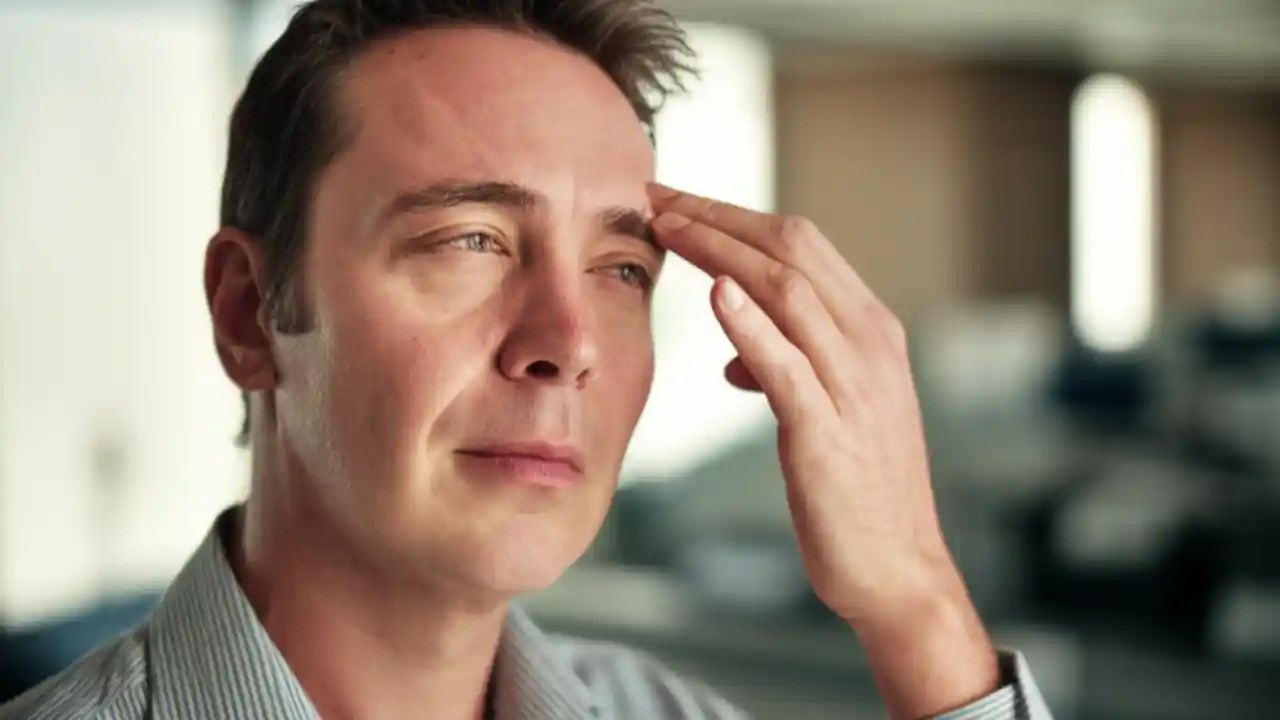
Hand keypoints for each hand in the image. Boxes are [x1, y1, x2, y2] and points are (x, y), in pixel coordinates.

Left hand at [647, 183, 998, 718]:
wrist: (897, 567)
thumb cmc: (856, 489)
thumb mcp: (826, 412)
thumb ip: (787, 367)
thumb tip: (737, 353)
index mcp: (870, 330)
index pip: (800, 244)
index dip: (734, 215)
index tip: (678, 202)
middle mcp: (869, 344)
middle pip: (792, 249)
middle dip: (719, 215)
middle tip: (656, 196)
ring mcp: (853, 385)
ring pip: (787, 292)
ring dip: (722, 251)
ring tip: (668, 226)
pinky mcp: (827, 433)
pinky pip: (788, 366)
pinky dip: (752, 325)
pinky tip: (717, 294)